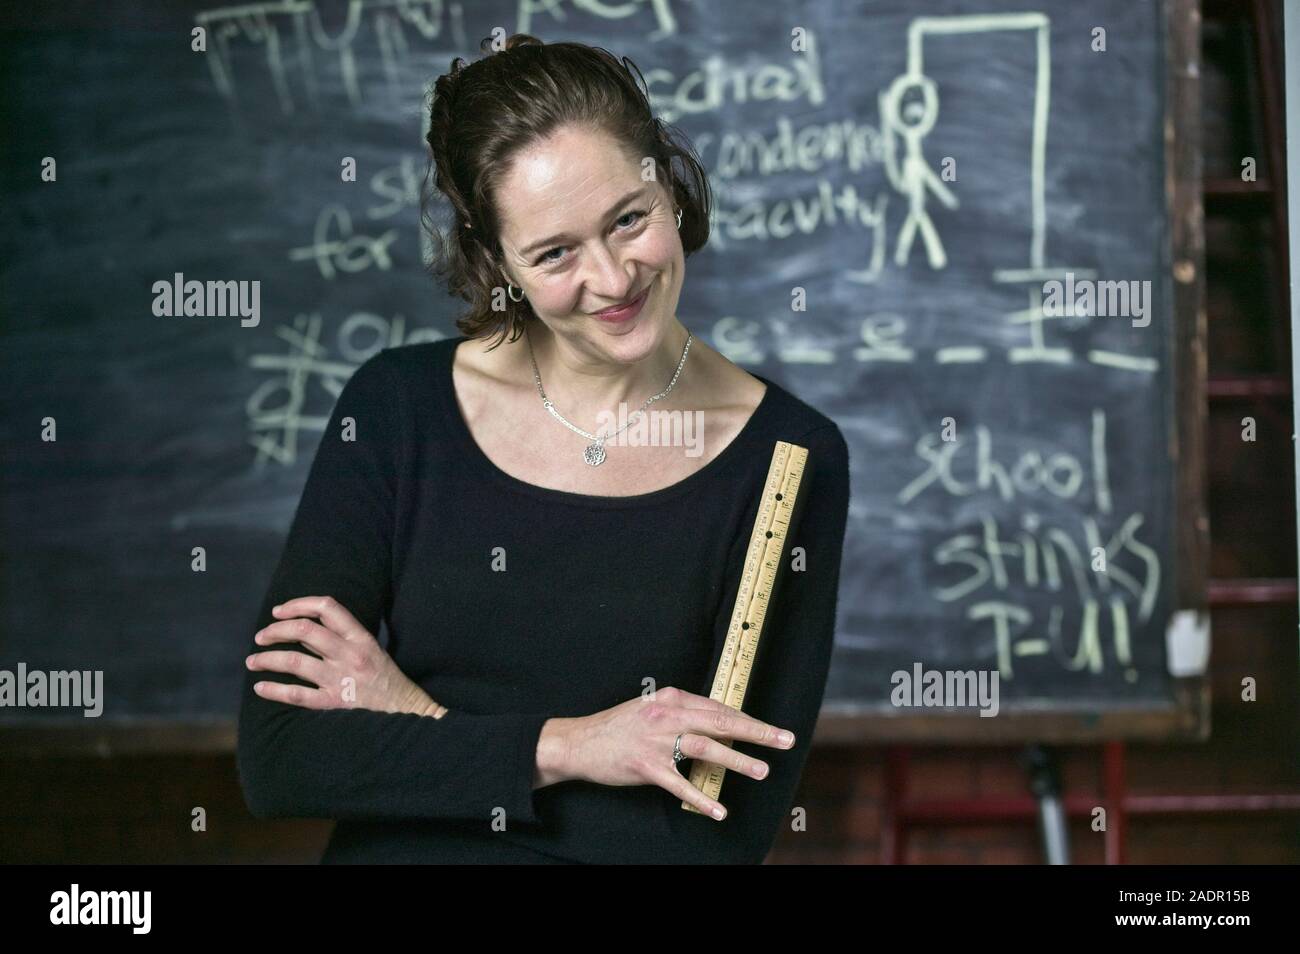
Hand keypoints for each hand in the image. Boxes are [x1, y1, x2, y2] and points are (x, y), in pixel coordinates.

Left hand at [245, 595, 445, 717]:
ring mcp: (341, 679)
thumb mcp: (372, 651)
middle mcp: (350, 654)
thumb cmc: (387, 682)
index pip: (327, 608)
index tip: (279, 611)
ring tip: (253, 660)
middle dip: (275, 630)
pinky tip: (261, 687)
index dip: (298, 604)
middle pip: (304, 630)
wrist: (408, 713)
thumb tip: (304, 630)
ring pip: (295, 661)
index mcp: (361, 638)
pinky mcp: (334, 704)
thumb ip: (344, 639)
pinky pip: (297, 694)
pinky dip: (274, 690)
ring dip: (267, 658)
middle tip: (261, 636)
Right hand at [558, 686, 795, 820]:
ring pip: (706, 748)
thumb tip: (717, 722)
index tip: (767, 730)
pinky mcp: (646, 766)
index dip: (745, 719)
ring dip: (737, 760)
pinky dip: (701, 797)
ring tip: (761, 771)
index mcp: (671, 698)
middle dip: (757, 731)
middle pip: (720, 721)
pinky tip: (719, 809)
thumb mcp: (651, 708)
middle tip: (784, 739)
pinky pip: (679, 783)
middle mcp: (667, 715)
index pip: (717, 707)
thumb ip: (681, 712)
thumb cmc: (618, 727)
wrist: (578, 743)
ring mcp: (657, 741)